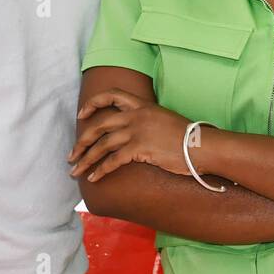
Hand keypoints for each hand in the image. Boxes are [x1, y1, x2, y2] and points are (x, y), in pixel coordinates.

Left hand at [69, 88, 192, 180]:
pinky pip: (113, 160)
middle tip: (72, 154)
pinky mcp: (140, 148)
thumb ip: (146, 120)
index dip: (93, 104)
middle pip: (100, 124)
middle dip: (82, 141)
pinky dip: (100, 170)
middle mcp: (137, 116)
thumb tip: (132, 132)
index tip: (81, 115)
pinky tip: (94, 178)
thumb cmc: (186, 137)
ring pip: (102, 144)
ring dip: (86, 159)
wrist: (201, 146)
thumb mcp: (163, 119)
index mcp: (142, 105)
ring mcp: (137, 131)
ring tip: (76, 171)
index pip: (112, 95)